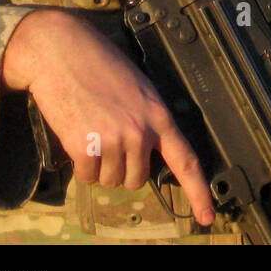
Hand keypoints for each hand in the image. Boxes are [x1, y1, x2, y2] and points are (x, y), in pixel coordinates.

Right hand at [0, 9, 214, 224]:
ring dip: (100, 166)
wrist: (63, 53)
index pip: (186, 161)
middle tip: (110, 138)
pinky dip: (81, 165)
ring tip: (93, 131)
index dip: (198, 192)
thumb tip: (150, 152)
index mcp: (159, 116)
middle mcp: (140, 132)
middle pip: (137, 179)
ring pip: (111, 180)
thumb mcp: (139, 90)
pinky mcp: (84, 147)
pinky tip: (78, 137)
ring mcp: (113, 141)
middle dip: (123, 168)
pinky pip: (87, 177)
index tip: (207, 217)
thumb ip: (149, 121)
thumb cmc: (100, 67)